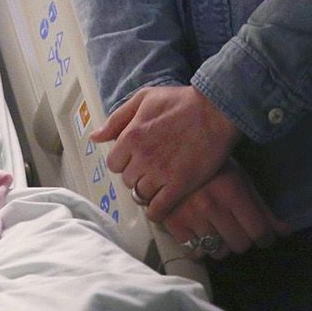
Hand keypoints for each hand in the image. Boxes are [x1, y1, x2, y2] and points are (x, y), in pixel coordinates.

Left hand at [92, 84, 241, 221]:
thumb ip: (117, 119)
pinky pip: (158, 209)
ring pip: (141, 194)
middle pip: (127, 180)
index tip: (135, 160)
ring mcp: (160, 173)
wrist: (216, 111)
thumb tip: (95, 137)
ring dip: (147, 191)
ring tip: (158, 184)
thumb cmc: (180, 101)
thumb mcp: (144, 99)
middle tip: (149, 170)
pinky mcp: (179, 185)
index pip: (114, 163)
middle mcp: (142, 157)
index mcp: (131, 136)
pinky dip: (156, 211)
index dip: (124, 162)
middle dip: (136, 175)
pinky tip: (161, 205)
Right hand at [161, 162, 289, 258]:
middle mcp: (211, 205)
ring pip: (218, 252)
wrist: (172, 155)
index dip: (265, 237)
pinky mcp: (172, 223)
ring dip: (220, 244)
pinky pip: (194, 253)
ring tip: (216, 229)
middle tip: (236, 227)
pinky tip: (200, 233)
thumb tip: (286, 233)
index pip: (259, 232)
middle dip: (242, 238)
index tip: (261, 235)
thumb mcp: (240, 180)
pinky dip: (199, 248)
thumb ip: (262, 207)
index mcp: (232, 191)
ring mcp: (190, 215)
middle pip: (240, 245)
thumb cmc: (213, 167)